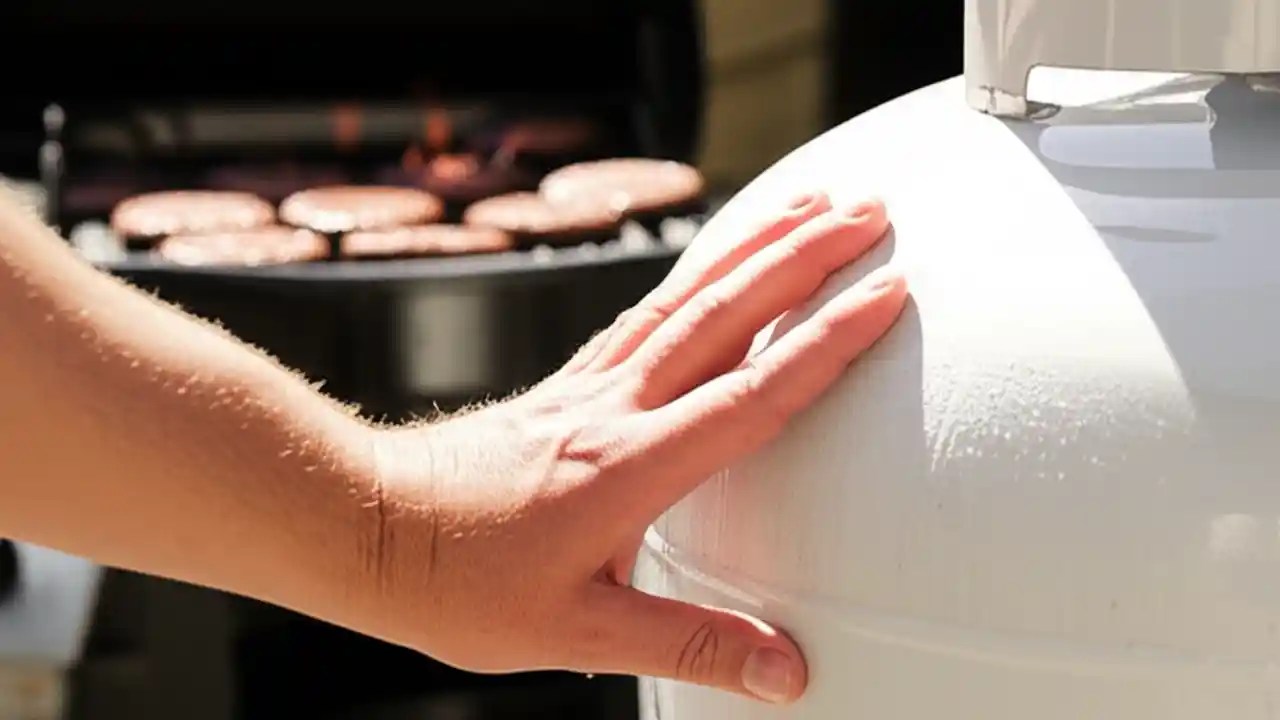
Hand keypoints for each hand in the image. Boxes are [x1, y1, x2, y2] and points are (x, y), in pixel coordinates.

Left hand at [349, 192, 906, 703]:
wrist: (366, 527)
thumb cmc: (460, 584)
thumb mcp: (578, 633)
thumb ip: (689, 643)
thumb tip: (785, 672)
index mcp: (629, 467)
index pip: (751, 394)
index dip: (825, 343)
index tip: (884, 295)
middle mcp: (614, 406)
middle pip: (725, 314)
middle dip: (805, 256)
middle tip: (869, 211)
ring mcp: (589, 384)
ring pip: (686, 297)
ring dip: (755, 245)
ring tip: (812, 205)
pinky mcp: (570, 380)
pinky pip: (646, 310)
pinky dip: (695, 273)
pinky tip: (718, 261)